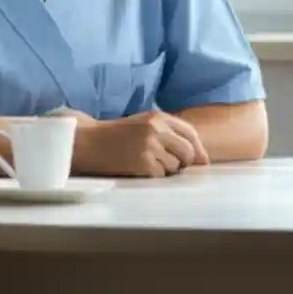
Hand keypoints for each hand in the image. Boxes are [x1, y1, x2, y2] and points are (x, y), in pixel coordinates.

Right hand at [74, 111, 210, 176]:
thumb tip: (195, 156)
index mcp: (158, 117)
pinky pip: (161, 175)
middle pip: (187, 152)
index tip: (203, 162)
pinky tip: (140, 169)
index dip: (199, 149)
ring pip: (175, 167)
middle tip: (173, 167)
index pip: (190, 132)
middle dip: (184, 163)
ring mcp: (150, 146)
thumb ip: (167, 133)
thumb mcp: (143, 124)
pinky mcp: (142, 162)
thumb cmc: (117, 135)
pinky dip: (154, 176)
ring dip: (166, 170)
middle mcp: (157, 129)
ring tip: (149, 164)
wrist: (90, 141)